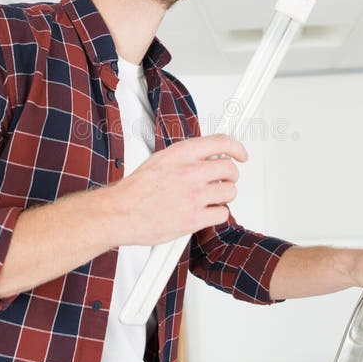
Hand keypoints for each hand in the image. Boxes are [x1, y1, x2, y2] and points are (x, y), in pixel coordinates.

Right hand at [109, 134, 247, 246]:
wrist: (121, 213)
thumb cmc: (136, 190)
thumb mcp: (160, 160)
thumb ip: (186, 157)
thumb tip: (207, 154)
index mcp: (181, 154)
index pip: (221, 143)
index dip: (237, 147)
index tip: (241, 154)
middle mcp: (190, 172)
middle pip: (230, 169)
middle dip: (230, 176)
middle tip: (222, 181)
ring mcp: (194, 196)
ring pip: (230, 192)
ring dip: (223, 196)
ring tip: (209, 199)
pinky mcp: (194, 219)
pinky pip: (222, 214)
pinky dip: (217, 214)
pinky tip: (205, 213)